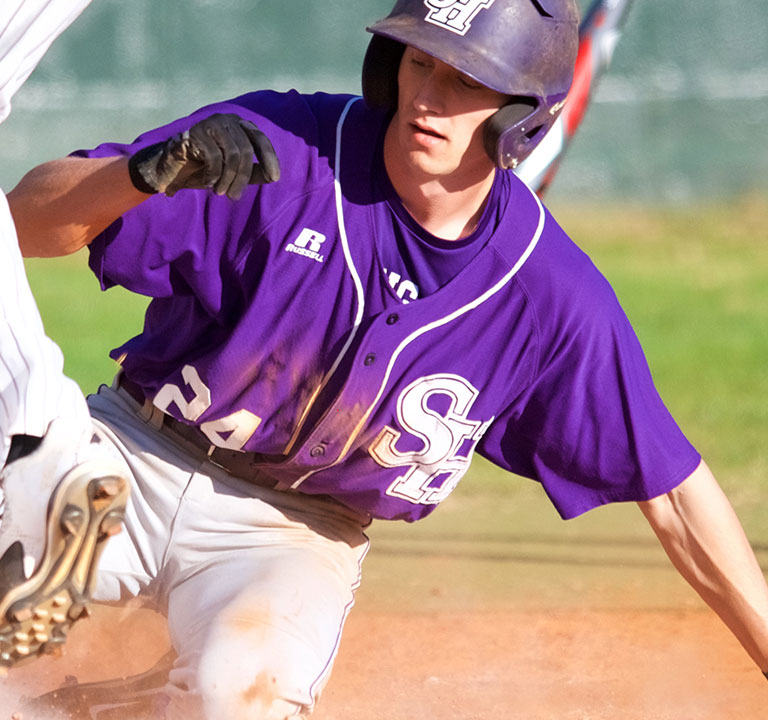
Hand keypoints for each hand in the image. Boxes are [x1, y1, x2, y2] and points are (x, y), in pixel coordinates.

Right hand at [127, 113, 279, 199]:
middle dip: (242, 177)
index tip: (274, 178)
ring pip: (232, 154)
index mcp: (238, 126)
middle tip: (235, 197)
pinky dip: (214, 174)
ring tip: (221, 193)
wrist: (170, 171)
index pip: (260, 139)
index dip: (269, 158)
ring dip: (228, 179)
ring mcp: (210, 124)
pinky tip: (208, 182)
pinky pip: (214, 156)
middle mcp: (226, 120)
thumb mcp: (232, 174)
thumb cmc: (204, 170)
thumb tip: (272, 176)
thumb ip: (252, 173)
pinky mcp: (195, 132)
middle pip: (246, 150)